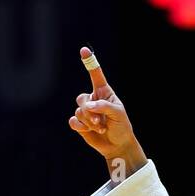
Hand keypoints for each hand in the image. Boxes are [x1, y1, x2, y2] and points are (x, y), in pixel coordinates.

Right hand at [68, 46, 146, 179]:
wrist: (117, 145)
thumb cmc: (121, 126)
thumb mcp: (119, 114)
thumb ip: (104, 107)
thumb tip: (89, 106)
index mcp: (104, 92)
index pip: (95, 75)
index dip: (90, 62)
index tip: (84, 50)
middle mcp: (93, 99)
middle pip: (82, 98)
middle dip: (89, 111)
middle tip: (100, 121)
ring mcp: (85, 111)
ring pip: (78, 111)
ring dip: (89, 122)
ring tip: (100, 127)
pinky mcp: (80, 124)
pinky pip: (73, 121)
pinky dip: (81, 127)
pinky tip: (89, 130)